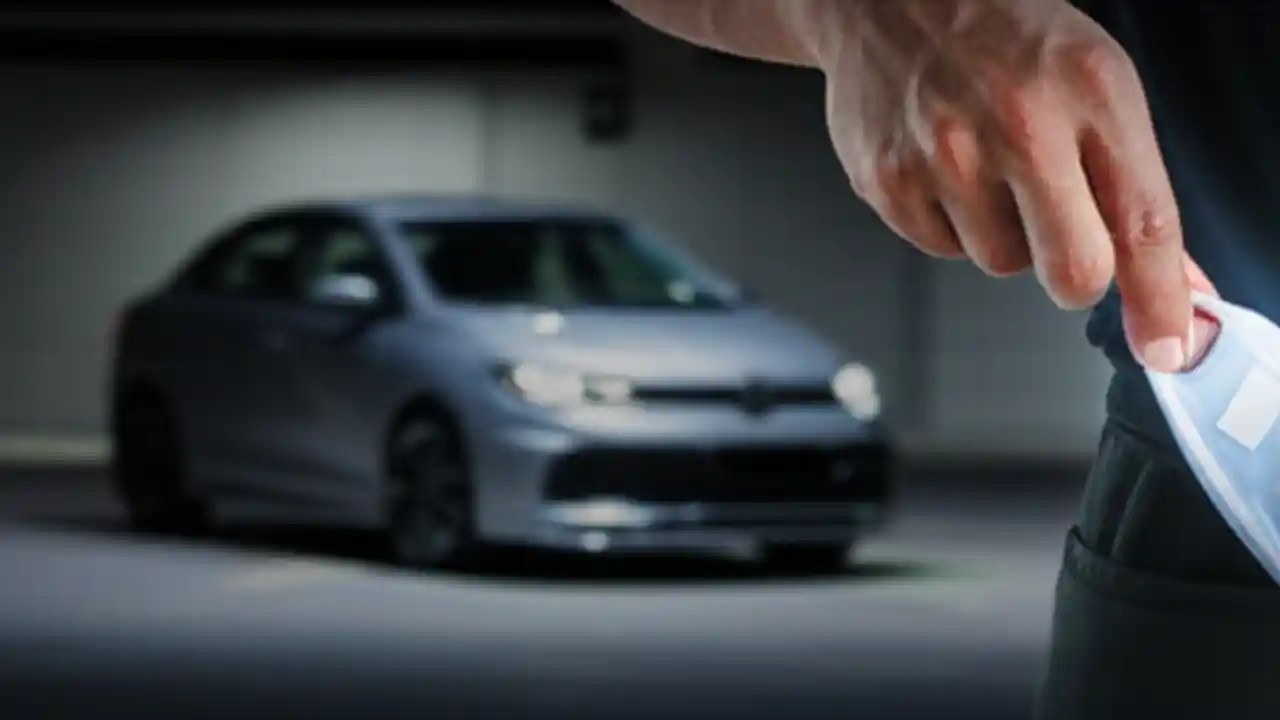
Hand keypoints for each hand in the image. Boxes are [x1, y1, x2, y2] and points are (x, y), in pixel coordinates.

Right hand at [819, 0, 1191, 370]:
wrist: (893, 1)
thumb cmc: (1005, 42)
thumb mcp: (1096, 87)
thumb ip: (1134, 188)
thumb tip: (1173, 285)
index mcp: (1088, 90)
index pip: (1142, 221)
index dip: (1159, 300)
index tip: (1168, 346)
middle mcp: (1016, 122)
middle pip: (1072, 270)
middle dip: (1076, 274)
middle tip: (1064, 236)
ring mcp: (944, 156)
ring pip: (1002, 264)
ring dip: (1007, 236)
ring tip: (989, 169)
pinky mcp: (888, 182)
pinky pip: (942, 249)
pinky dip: (953, 224)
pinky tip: (947, 170)